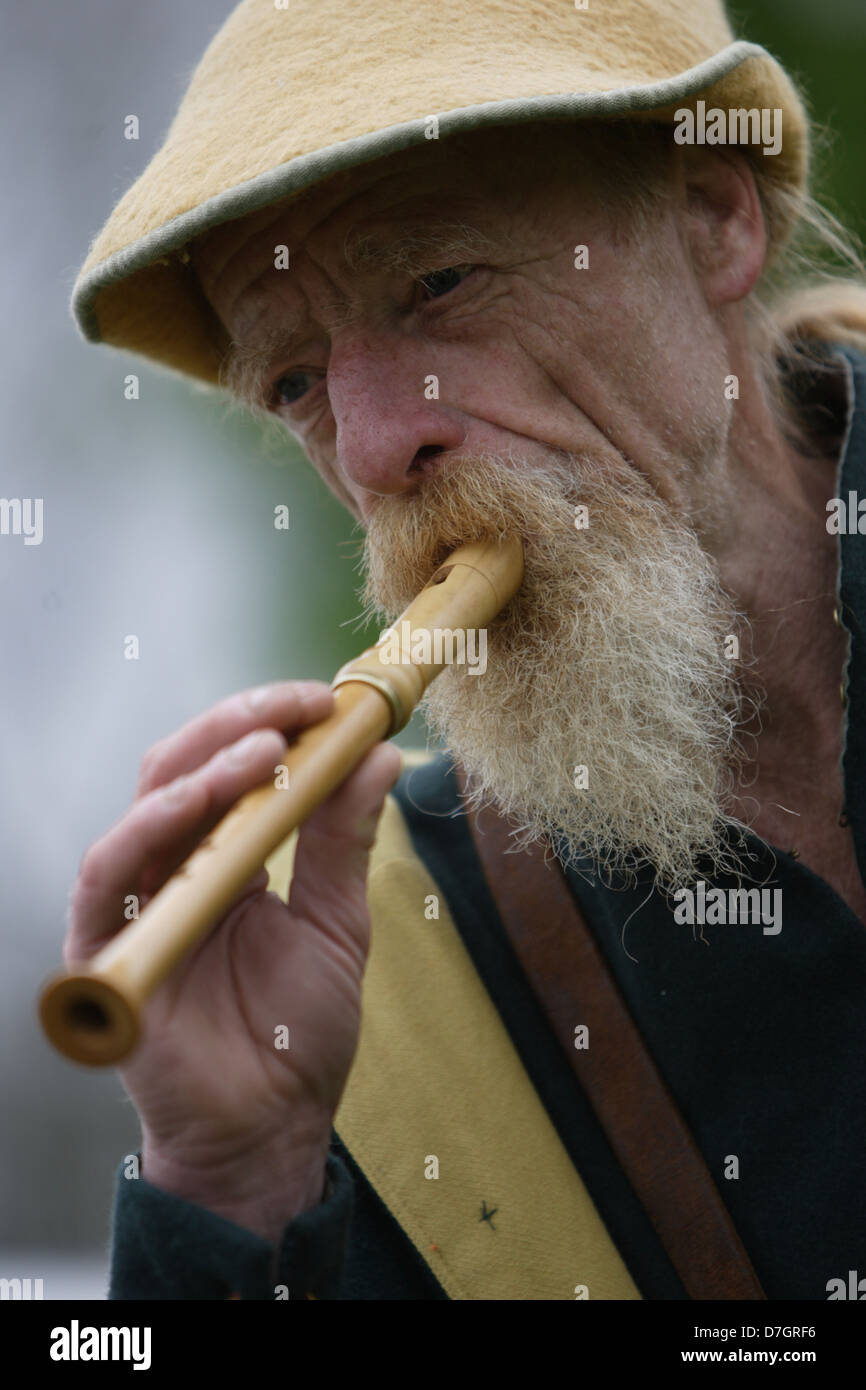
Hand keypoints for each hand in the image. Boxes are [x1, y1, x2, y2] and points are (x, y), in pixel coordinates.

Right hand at [64, 680, 401, 1238]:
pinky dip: (148, 829)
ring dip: (205, 765)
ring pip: (150, 804)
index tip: (330, 697)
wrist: (271, 1128)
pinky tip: (195, 804)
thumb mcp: (337, 919)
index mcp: (226, 853)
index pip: (233, 763)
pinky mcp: (106, 947)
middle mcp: (175, 865)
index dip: (274, 720)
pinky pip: (110, 874)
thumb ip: (346, 839)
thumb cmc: (297, 1029)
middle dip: (241, 723)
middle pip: (187, 767)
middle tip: (301, 704)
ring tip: (265, 746)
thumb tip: (380, 753)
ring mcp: (139, 902)